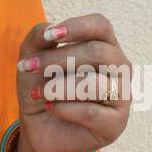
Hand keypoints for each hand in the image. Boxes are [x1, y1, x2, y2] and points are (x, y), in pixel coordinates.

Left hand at [14, 14, 130, 151]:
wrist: (40, 126)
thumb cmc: (42, 85)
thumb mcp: (32, 57)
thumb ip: (39, 38)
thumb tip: (49, 31)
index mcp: (104, 45)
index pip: (101, 25)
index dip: (76, 27)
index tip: (49, 36)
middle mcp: (120, 68)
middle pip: (98, 52)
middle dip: (57, 59)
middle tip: (28, 66)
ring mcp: (122, 96)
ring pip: (94, 84)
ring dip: (57, 87)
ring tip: (38, 93)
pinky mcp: (116, 123)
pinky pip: (90, 112)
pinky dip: (63, 108)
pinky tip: (49, 106)